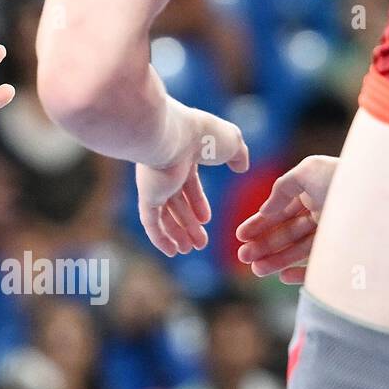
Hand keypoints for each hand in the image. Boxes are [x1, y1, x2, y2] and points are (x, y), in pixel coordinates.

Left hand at [136, 105, 248, 256]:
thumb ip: (238, 154)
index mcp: (183, 155)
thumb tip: (241, 166)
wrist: (176, 136)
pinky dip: (159, 238)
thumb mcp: (231, 142)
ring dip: (177, 233)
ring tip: (189, 250)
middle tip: (200, 243)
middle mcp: (166, 170)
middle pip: (175, 202)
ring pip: (163, 214)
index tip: (205, 219)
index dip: (197, 202)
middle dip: (188, 223)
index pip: (188, 183)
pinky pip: (150, 221)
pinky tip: (171, 251)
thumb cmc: (204, 136)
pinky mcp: (147, 196)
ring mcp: (155, 184)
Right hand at [235, 154, 337, 283]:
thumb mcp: (307, 171)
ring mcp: (332, 236)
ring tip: (256, 270)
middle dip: (262, 246)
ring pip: (297, 252)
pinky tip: (283, 277)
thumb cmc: (344, 177)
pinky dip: (301, 274)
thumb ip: (282, 188)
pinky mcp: (343, 254)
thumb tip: (265, 210)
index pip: (279, 214)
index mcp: (311, 196)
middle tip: (243, 257)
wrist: (379, 194)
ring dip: (275, 261)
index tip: (240, 237)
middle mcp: (320, 217)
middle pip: (285, 235)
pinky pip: (320, 268)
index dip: (258, 225)